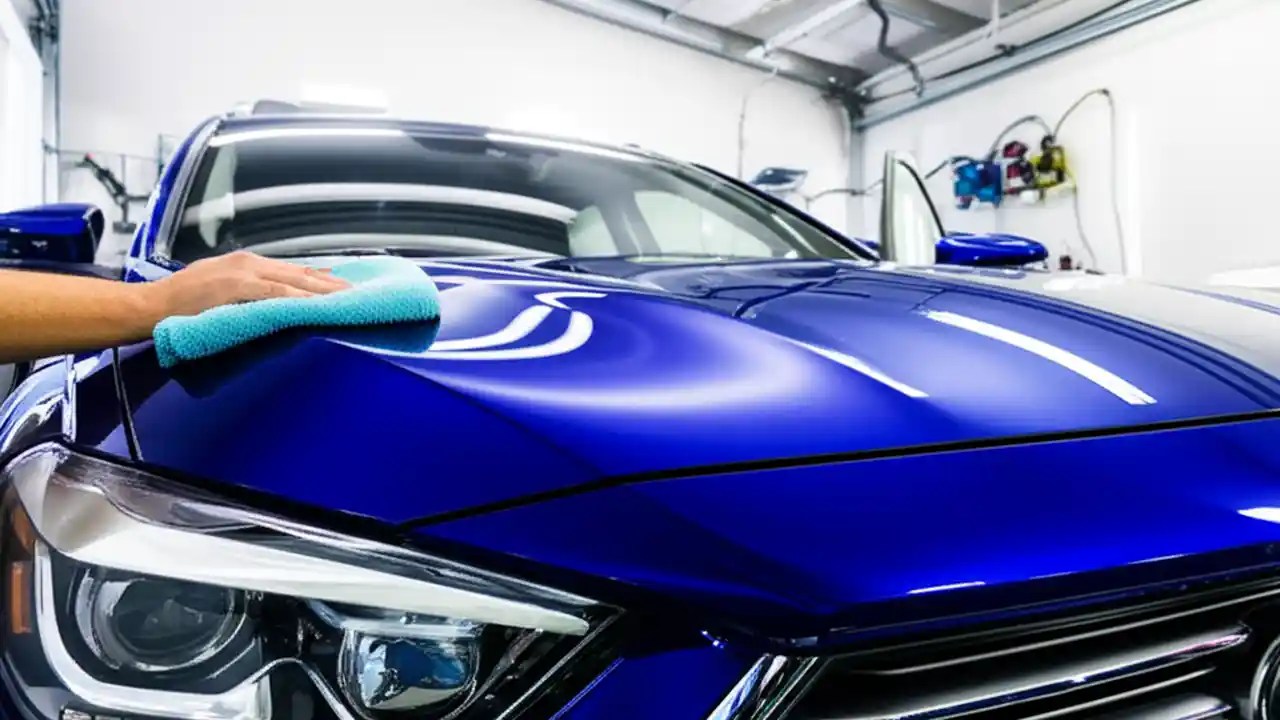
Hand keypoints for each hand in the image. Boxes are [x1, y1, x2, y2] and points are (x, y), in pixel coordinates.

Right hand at [140, 251, 349, 325]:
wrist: (151, 306)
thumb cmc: (181, 303)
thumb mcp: (218, 287)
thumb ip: (247, 291)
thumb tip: (275, 300)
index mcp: (244, 262)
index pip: (290, 270)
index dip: (318, 279)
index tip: (341, 286)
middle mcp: (248, 263)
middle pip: (299, 273)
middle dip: (329, 284)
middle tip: (356, 292)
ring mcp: (243, 273)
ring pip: (294, 281)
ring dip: (322, 291)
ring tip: (347, 299)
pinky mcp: (238, 288)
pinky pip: (277, 294)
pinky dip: (300, 298)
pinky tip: (319, 305)